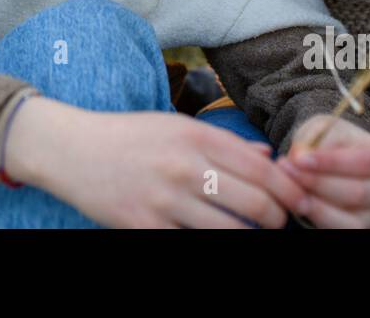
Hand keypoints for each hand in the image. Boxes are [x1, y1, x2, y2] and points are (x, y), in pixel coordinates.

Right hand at [6, 100, 308, 228]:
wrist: (70, 149)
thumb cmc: (128, 136)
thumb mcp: (176, 125)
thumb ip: (223, 142)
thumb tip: (268, 160)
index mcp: (196, 136)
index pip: (262, 169)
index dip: (290, 190)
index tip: (299, 201)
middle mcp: (185, 166)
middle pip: (256, 204)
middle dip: (278, 219)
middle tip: (279, 223)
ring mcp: (165, 199)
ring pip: (232, 231)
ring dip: (250, 237)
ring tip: (250, 233)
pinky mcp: (144, 226)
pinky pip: (192, 244)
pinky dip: (208, 243)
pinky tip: (210, 236)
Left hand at [277, 115, 369, 227]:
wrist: (328, 157)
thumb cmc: (331, 140)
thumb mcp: (326, 127)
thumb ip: (316, 137)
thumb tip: (301, 155)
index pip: (366, 162)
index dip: (332, 163)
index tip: (301, 158)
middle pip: (357, 192)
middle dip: (317, 182)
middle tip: (287, 169)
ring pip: (346, 214)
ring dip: (313, 200)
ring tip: (287, 183)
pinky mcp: (358, 228)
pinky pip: (337, 227)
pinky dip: (315, 214)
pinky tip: (297, 200)